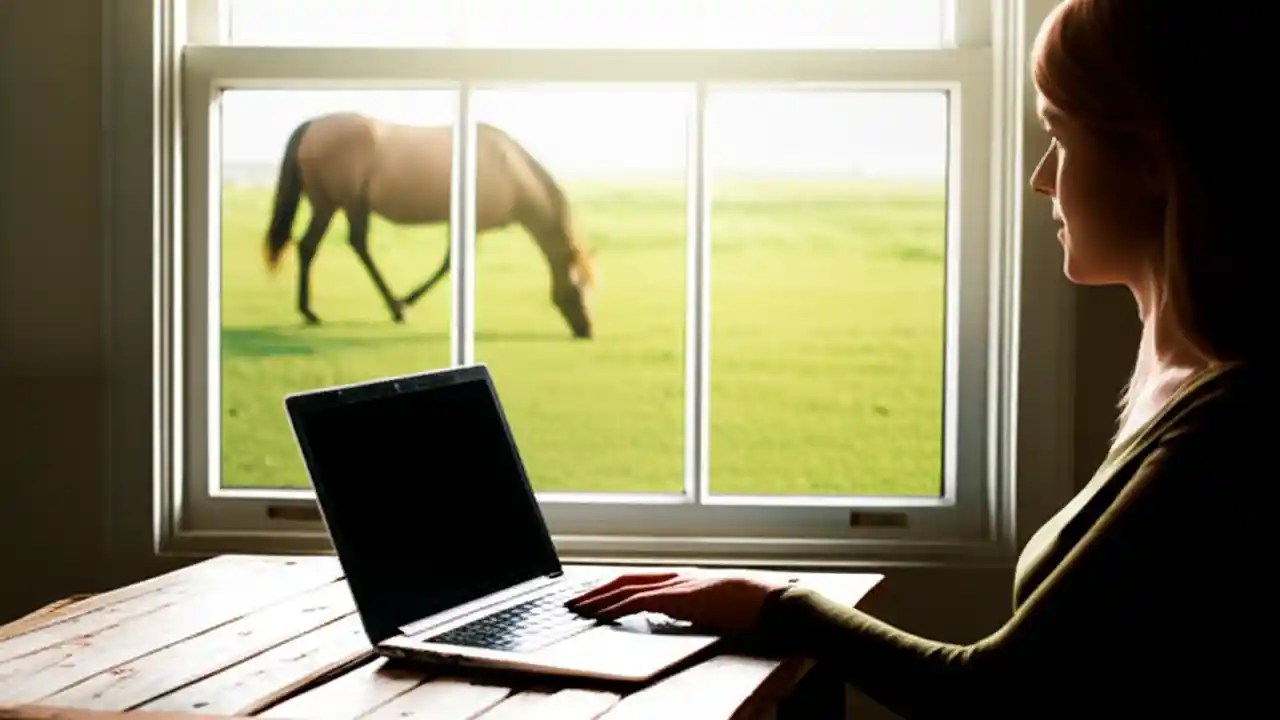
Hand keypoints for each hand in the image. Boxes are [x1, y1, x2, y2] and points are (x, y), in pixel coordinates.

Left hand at [564, 572, 789, 633]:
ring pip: (626, 588)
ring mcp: (677, 585)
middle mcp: (677, 577)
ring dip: (599, 600)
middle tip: (575, 600)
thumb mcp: (717, 607)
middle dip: (599, 590)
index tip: (596, 594)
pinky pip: (637, 602)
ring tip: (578, 609)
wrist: (771, 601)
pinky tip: (601, 616)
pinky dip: (615, 608)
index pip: (641, 579)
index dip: (615, 586)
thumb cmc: (752, 607)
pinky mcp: (678, 598)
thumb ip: (696, 609)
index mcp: (685, 579)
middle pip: (627, 579)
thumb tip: (683, 618)